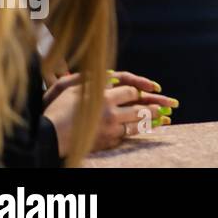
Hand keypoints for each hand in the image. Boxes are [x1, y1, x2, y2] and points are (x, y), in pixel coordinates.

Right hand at [44, 71, 179, 156]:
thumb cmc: (57, 110)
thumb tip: (111, 74)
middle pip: (140, 109)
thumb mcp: (72, 88)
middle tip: (169, 105)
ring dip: (153, 121)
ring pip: (137, 125)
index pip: (131, 91)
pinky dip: (137, 132)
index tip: (150, 89)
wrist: (48, 137)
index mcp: (104, 98)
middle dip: (156, 107)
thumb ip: (94, 81)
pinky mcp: (105, 143)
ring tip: (165, 120)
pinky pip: (126, 137)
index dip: (141, 89)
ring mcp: (109, 130)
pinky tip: (144, 130)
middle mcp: (110, 114)